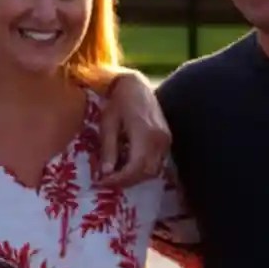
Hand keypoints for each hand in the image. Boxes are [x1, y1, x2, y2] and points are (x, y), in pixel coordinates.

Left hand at [96, 71, 170, 187]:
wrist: (135, 85)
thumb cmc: (118, 102)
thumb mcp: (108, 124)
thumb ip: (108, 149)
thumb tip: (106, 173)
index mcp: (145, 134)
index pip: (135, 167)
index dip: (119, 179)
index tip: (101, 182)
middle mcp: (160, 140)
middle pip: (146, 172)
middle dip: (126, 181)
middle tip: (106, 181)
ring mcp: (166, 140)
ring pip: (153, 170)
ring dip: (135, 177)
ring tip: (115, 175)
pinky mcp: (167, 139)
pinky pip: (157, 162)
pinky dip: (142, 169)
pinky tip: (127, 166)